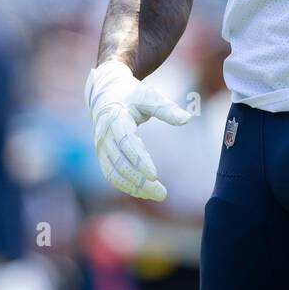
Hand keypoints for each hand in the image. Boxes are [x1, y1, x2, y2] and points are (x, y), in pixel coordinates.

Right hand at [85, 59, 190, 200]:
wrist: (106, 95)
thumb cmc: (132, 95)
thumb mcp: (149, 96)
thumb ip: (166, 109)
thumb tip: (187, 118)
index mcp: (116, 118)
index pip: (127, 142)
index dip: (139, 160)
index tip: (154, 175)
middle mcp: (105, 135)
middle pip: (120, 163)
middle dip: (139, 180)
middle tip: (162, 194)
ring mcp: (101, 146)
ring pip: (114, 172)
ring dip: (133, 187)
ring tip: (157, 195)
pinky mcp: (102, 155)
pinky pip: (111, 174)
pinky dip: (125, 185)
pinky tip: (143, 192)